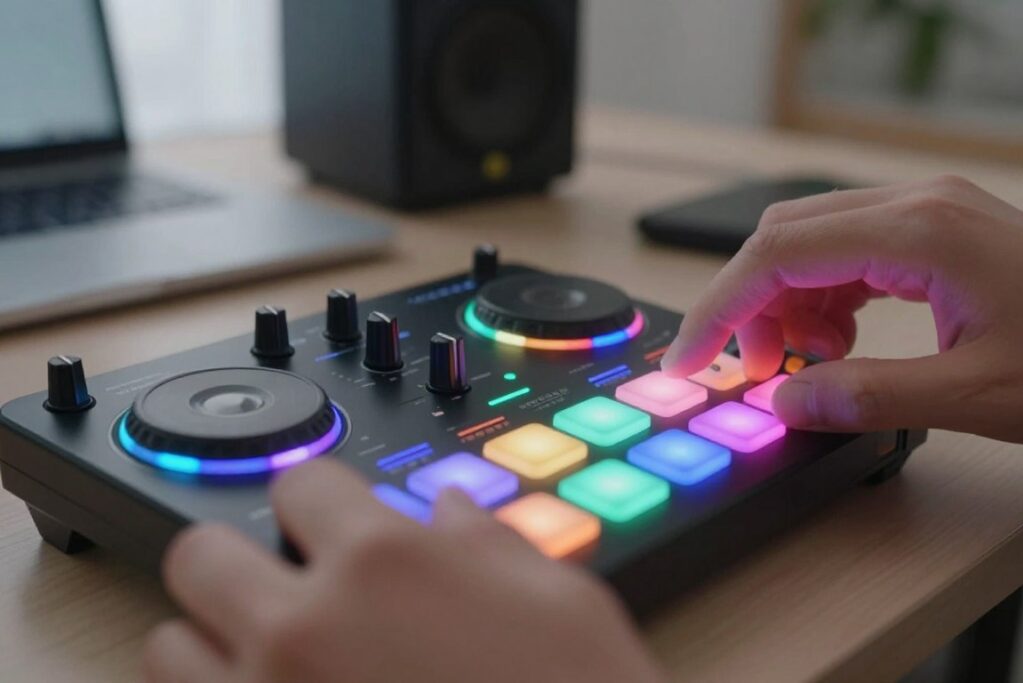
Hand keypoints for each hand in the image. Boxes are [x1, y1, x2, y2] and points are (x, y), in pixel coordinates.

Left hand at [143, 459, 665, 682]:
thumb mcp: (559, 603)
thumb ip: (490, 544)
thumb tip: (453, 514)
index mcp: (384, 564)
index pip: (302, 482)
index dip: (323, 498)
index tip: (335, 520)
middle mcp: (304, 628)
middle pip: (201, 552)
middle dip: (239, 558)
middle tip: (284, 583)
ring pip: (169, 644)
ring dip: (213, 642)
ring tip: (270, 658)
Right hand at [661, 175, 1022, 441]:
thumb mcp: (978, 395)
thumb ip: (867, 398)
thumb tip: (786, 406)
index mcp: (919, 231)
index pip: (776, 254)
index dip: (721, 309)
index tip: (690, 358)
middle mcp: (914, 205)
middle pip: (783, 238)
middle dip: (752, 306)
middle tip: (760, 373)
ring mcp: (924, 213)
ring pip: (809, 243)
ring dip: (787, 305)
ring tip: (807, 365)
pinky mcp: (932, 233)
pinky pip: (845, 255)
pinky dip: (822, 301)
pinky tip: (840, 344)